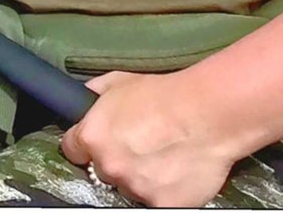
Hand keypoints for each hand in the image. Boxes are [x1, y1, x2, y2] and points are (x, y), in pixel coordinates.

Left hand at [60, 70, 246, 207]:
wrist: (208, 113)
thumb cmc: (166, 94)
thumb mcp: (119, 82)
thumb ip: (93, 95)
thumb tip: (82, 101)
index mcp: (92, 137)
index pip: (73, 150)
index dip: (86, 146)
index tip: (101, 143)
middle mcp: (109, 165)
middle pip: (103, 169)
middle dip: (118, 160)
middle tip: (140, 146)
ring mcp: (135, 187)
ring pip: (129, 186)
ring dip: (141, 176)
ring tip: (163, 156)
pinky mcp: (161, 203)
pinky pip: (156, 200)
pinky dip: (164, 190)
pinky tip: (176, 172)